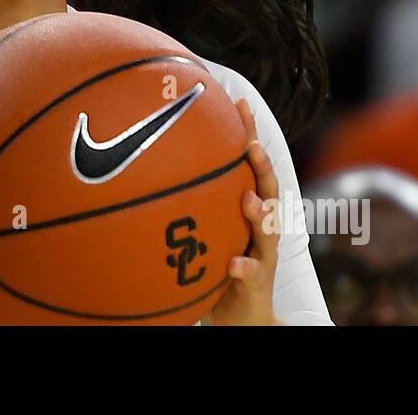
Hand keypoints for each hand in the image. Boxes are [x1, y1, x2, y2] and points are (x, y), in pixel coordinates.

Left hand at [205, 98, 282, 325]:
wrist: (241, 315)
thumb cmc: (217, 263)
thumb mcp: (204, 226)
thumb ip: (190, 199)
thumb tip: (148, 160)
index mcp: (248, 206)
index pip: (249, 164)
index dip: (247, 132)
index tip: (237, 102)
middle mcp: (261, 226)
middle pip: (268, 189)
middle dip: (261, 166)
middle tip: (250, 145)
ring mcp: (262, 253)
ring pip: (268, 231)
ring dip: (260, 214)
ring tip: (250, 201)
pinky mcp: (256, 283)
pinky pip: (252, 274)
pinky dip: (244, 268)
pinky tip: (235, 263)